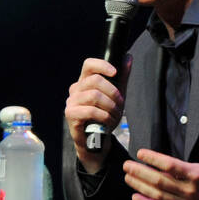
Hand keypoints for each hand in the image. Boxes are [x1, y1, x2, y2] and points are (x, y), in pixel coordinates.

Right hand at [64, 56, 130, 174]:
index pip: (89, 65)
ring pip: (94, 95)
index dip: (102, 65)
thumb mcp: (116, 96)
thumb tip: (128, 57)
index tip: (115, 72)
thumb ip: (121, 78)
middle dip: (113, 92)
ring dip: (110, 106)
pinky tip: (108, 121)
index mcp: (84, 82)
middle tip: (120, 104)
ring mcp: (71, 102)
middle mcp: (75, 90)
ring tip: (115, 115)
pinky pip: (90, 110)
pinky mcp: (71, 114)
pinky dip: (104, 116)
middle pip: (95, 80)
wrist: (96, 141)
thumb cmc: (104, 117)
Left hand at [124, 109, 198, 199]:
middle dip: (140, 173)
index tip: (140, 152)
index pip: (170, 166)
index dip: (153, 159)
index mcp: (198, 174)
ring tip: (127, 177)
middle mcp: (190, 190)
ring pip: (158, 196)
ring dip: (140, 187)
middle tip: (127, 165)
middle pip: (159, 181)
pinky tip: (135, 197)